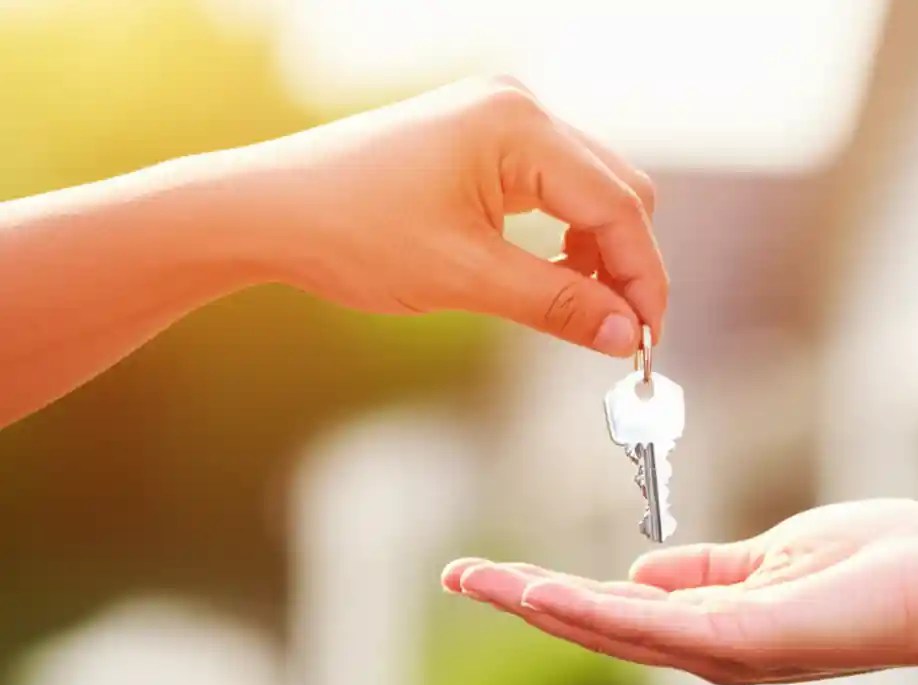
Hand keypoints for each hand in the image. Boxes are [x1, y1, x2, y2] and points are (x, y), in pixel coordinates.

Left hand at [228, 75, 663, 354]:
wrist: (268, 210)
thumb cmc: (349, 232)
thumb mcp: (465, 277)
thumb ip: (558, 304)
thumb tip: (625, 335)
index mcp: (520, 126)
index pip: (620, 206)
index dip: (643, 278)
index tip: (647, 340)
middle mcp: (518, 108)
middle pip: (617, 190)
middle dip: (625, 264)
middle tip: (618, 332)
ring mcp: (499, 118)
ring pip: (590, 189)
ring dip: (596, 252)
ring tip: (578, 308)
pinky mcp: (482, 138)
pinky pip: (552, 186)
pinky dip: (563, 235)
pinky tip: (548, 274)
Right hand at [442, 500, 917, 684]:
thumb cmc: (877, 562)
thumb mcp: (770, 556)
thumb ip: (704, 570)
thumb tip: (638, 575)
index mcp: (713, 622)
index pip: (613, 607)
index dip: (547, 592)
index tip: (487, 571)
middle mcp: (712, 647)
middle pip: (599, 623)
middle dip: (522, 601)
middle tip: (454, 576)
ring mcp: (731, 648)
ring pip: (617, 629)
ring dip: (545, 606)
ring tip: (482, 582)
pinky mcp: (754, 638)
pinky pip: (664, 625)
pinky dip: (600, 611)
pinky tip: (551, 594)